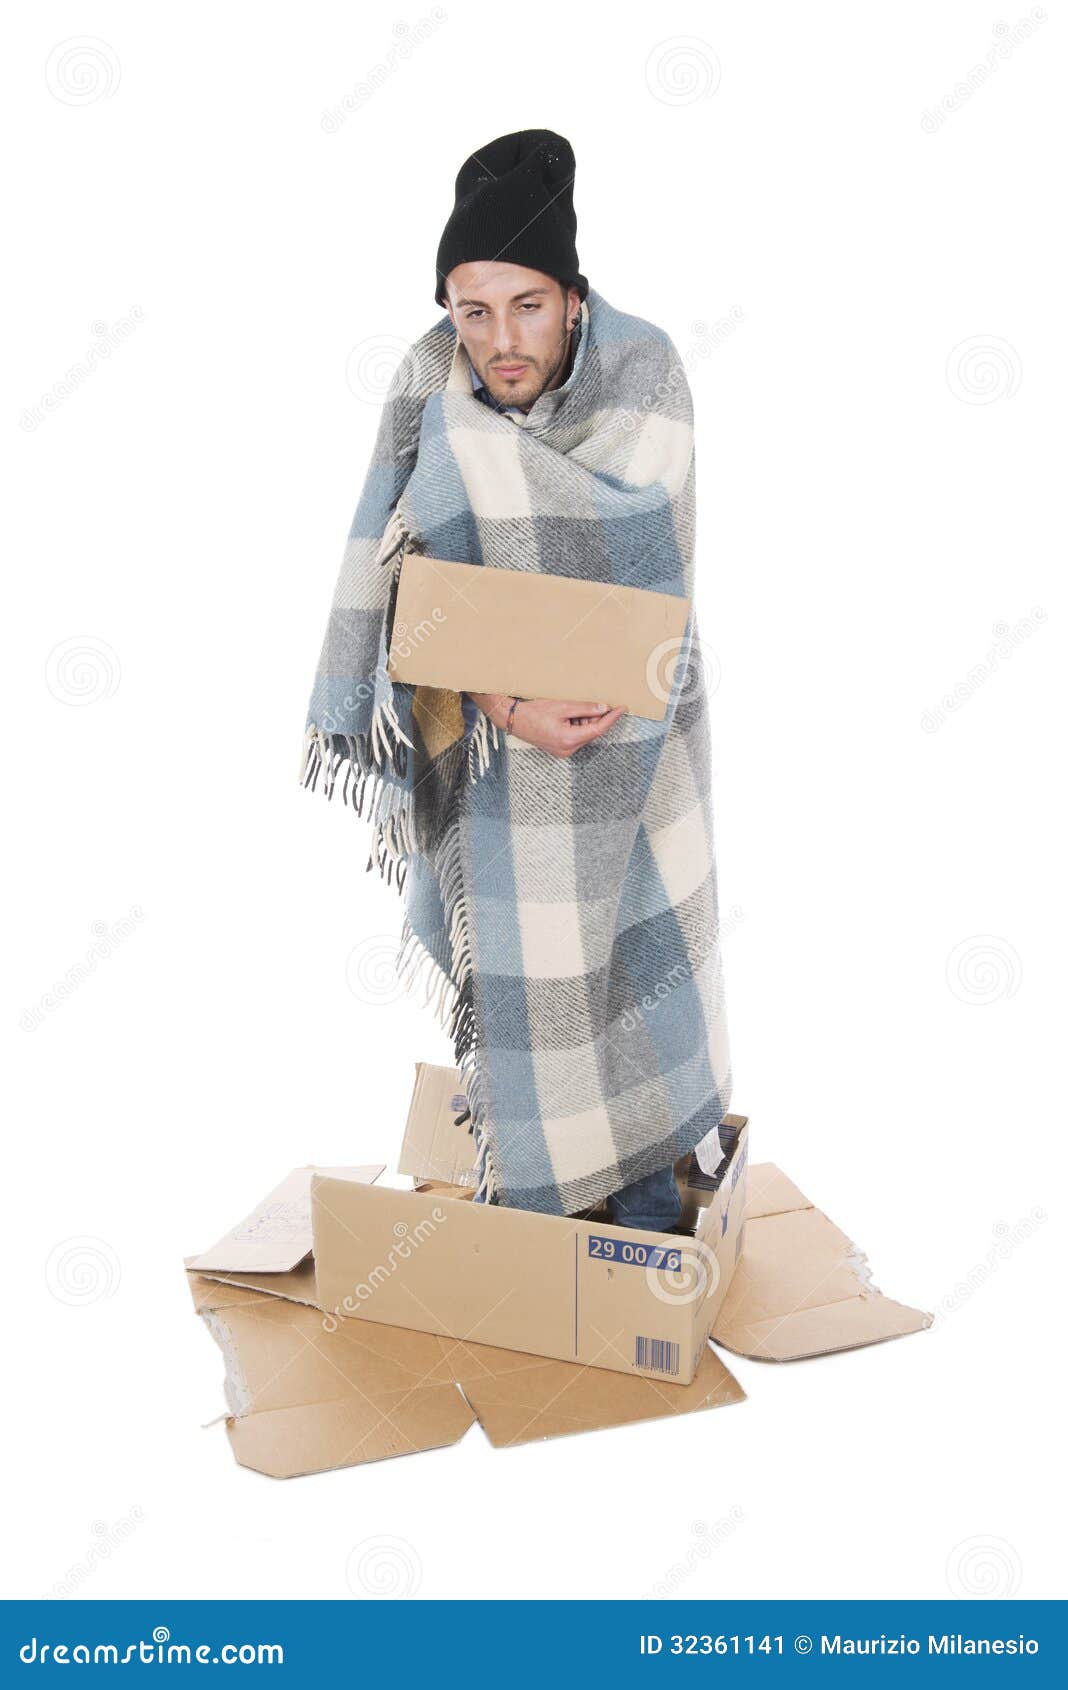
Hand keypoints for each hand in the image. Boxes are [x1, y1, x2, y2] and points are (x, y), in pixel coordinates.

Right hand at [467, 693, 625, 758]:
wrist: (514, 720)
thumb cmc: (534, 712)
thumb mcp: (561, 706)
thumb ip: (584, 708)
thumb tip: (603, 708)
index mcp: (569, 740)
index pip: (598, 728)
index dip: (612, 718)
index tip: (622, 709)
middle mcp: (568, 749)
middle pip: (591, 732)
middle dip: (596, 717)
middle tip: (595, 702)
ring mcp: (563, 750)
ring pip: (584, 734)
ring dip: (585, 720)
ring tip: (573, 707)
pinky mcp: (560, 748)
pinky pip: (576, 736)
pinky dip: (578, 725)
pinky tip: (570, 714)